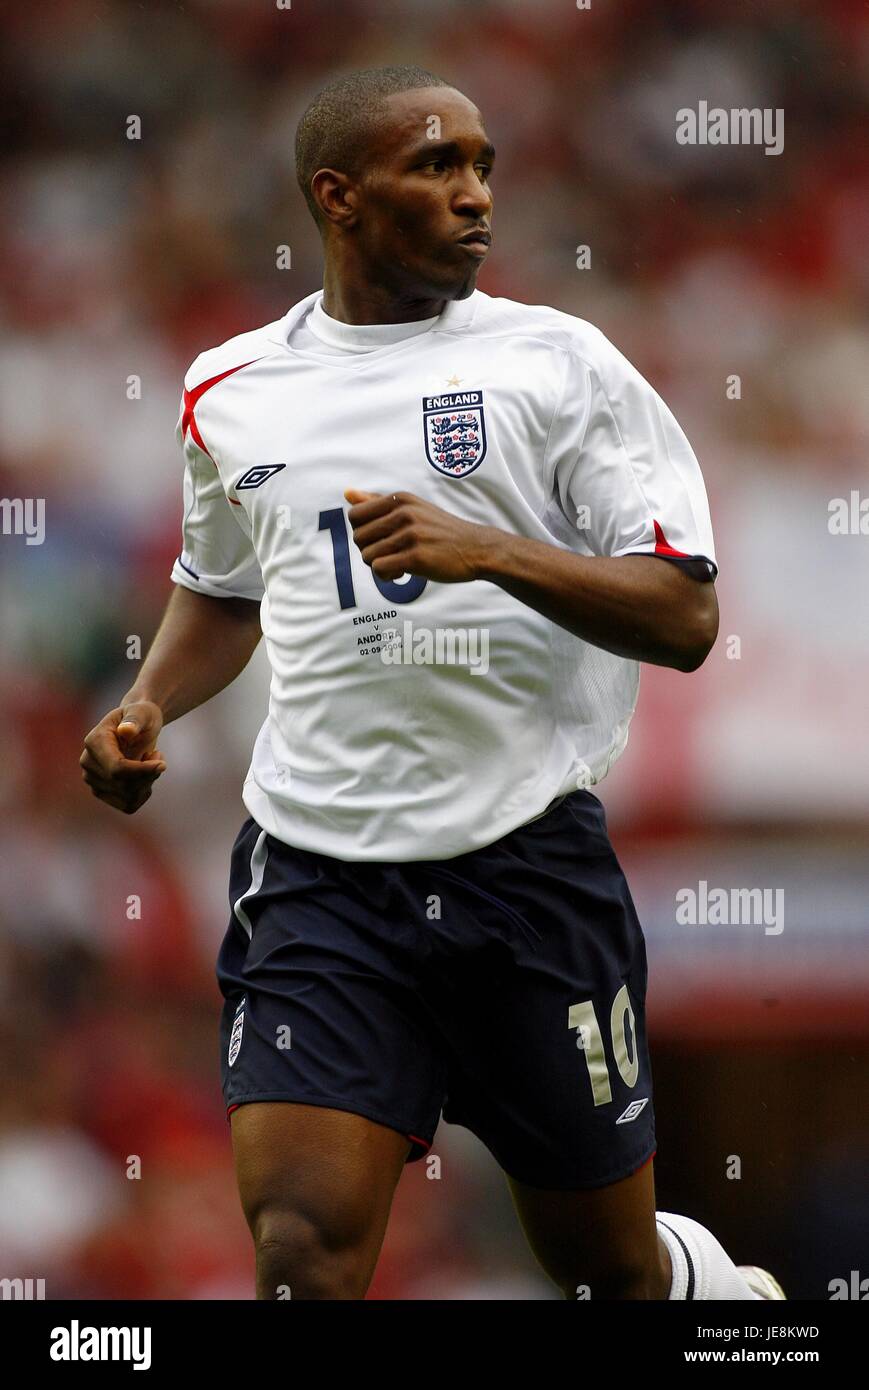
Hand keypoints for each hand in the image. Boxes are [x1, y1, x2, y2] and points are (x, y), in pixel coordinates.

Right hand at [80, 700, 166, 813]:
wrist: (136, 727)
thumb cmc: (141, 716)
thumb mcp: (142, 712)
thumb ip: (135, 719)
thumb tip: (126, 731)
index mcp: (94, 741)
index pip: (117, 769)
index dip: (142, 771)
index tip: (163, 764)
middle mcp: (88, 762)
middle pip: (123, 785)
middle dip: (148, 775)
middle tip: (158, 758)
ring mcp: (92, 779)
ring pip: (127, 797)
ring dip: (147, 783)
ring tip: (149, 763)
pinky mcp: (101, 792)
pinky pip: (128, 805)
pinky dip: (143, 794)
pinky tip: (145, 778)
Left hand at [344, 489, 491, 583]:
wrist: (476, 548)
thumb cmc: (441, 531)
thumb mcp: (412, 509)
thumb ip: (378, 503)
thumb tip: (347, 493)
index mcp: (400, 499)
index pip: (355, 516)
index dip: (362, 533)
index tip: (379, 540)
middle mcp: (404, 513)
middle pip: (358, 538)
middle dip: (369, 551)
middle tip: (389, 556)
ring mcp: (411, 535)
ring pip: (367, 556)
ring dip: (378, 566)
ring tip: (397, 565)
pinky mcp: (416, 557)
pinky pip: (380, 569)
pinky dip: (386, 576)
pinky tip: (402, 573)